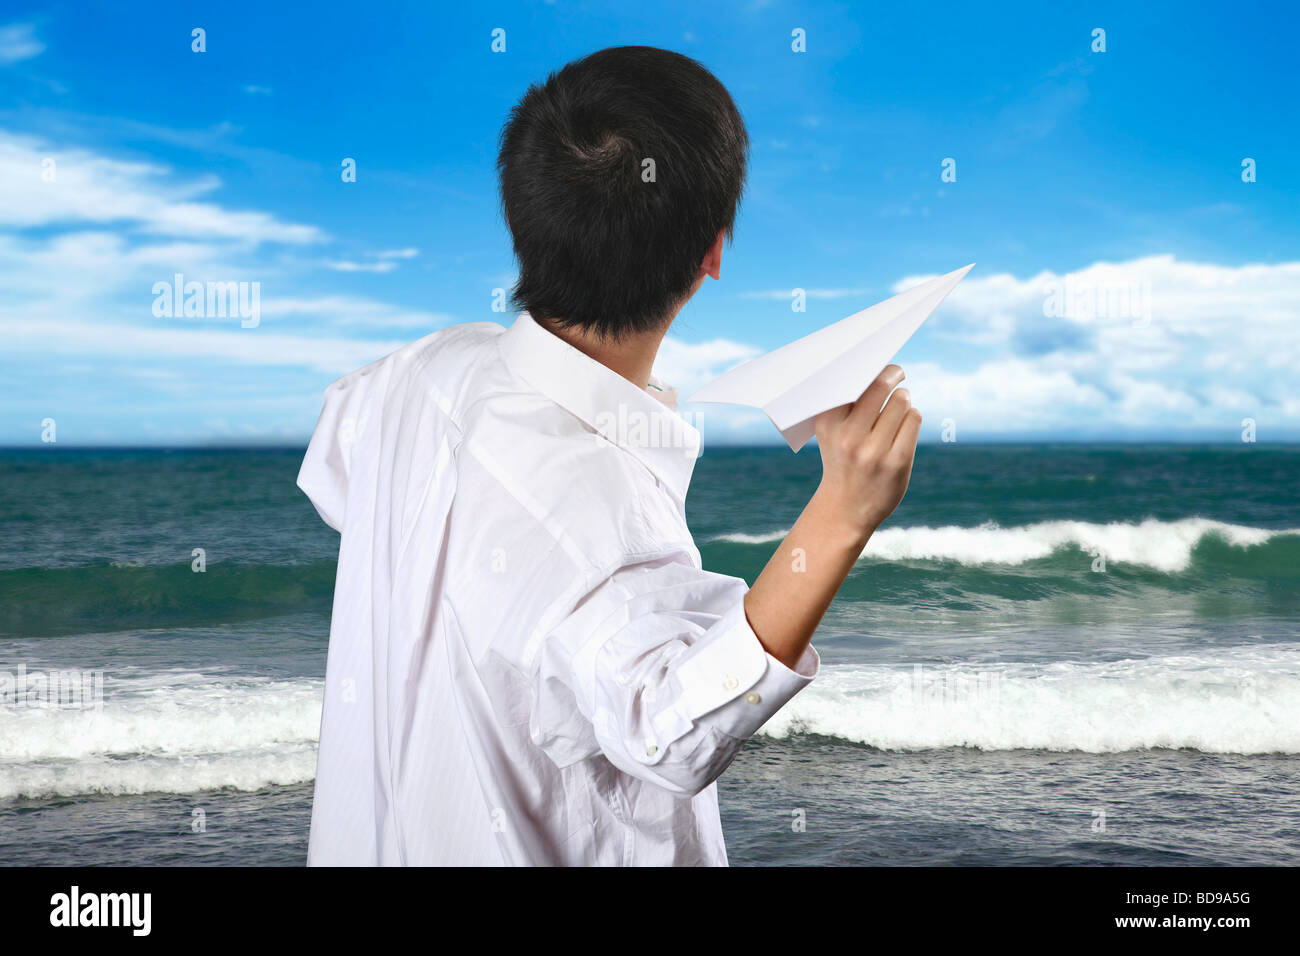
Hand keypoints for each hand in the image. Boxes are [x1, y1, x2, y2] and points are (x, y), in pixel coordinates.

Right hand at [812, 364, 920, 541]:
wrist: (845, 509)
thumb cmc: (841, 461)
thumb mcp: (831, 433)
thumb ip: (847, 405)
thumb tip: (876, 369)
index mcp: (828, 424)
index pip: (852, 382)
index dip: (868, 367)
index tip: (875, 362)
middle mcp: (849, 437)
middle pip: (879, 386)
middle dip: (892, 373)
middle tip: (896, 371)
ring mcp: (874, 452)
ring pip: (900, 401)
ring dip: (902, 397)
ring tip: (898, 402)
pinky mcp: (897, 462)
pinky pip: (913, 419)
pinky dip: (911, 415)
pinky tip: (905, 420)